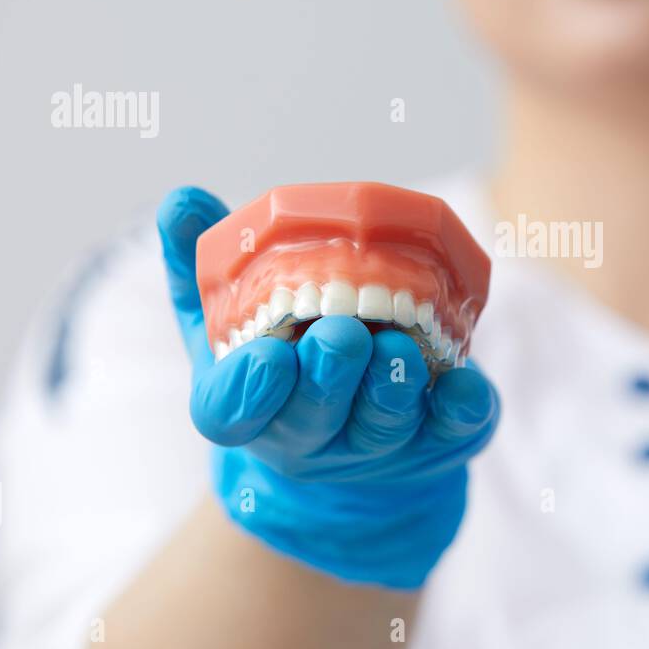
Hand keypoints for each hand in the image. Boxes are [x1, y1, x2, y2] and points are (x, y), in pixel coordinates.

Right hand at [156, 186, 499, 589]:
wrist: (350, 434)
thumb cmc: (279, 356)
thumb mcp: (229, 318)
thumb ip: (202, 265)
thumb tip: (180, 200)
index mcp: (248, 405)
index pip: (232, 411)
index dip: (249, 389)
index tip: (268, 356)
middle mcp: (308, 436)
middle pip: (314, 417)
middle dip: (329, 377)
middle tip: (343, 334)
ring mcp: (373, 448)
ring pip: (381, 423)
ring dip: (391, 386)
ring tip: (399, 345)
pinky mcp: (436, 443)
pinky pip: (451, 432)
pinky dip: (461, 408)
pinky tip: (468, 383)